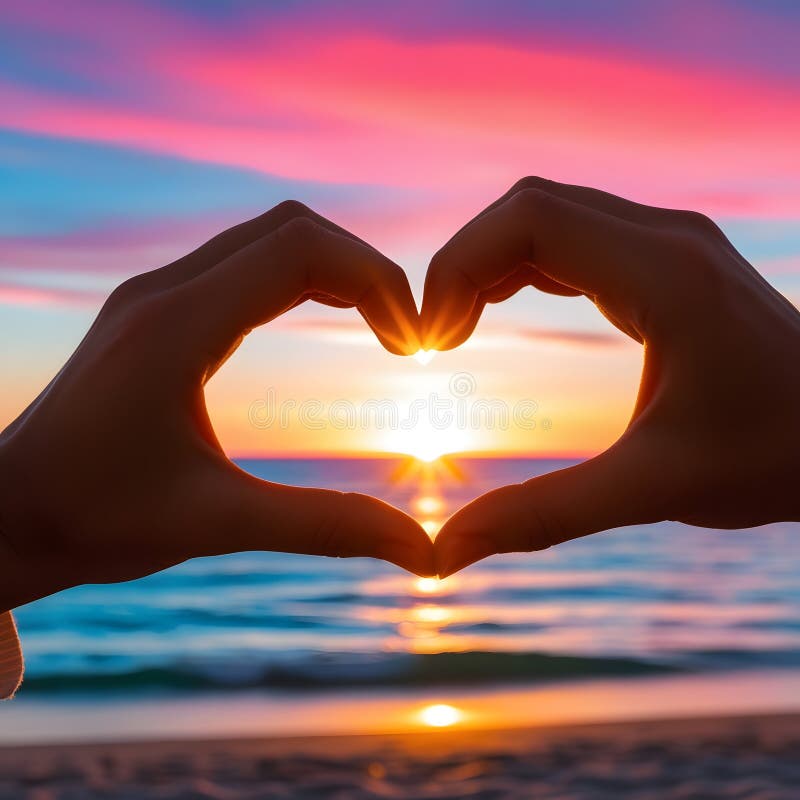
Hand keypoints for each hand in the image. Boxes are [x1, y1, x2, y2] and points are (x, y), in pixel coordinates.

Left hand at [0, 202, 433, 610]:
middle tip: (404, 336)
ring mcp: (155, 295)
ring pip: (266, 239)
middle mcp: (163, 292)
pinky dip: (299, 279)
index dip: (375, 279)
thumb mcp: (216, 525)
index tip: (412, 344)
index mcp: (176, 327)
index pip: (299, 250)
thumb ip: (324, 526)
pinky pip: (242, 264)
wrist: (7, 515)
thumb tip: (419, 549)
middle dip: (363, 269)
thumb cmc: (92, 519)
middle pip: (290, 229)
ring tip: (380, 326)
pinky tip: (324, 320)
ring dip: (333, 270)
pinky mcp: (154, 311)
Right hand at [425, 178, 799, 577]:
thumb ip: (543, 516)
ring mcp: (669, 244)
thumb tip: (446, 551)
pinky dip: (523, 268)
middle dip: (466, 263)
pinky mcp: (667, 263)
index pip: (529, 218)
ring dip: (491, 263)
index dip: (459, 265)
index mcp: (664, 274)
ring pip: (549, 216)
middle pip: (529, 206)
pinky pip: (574, 239)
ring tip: (456, 330)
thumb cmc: (775, 458)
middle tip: (437, 340)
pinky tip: (500, 312)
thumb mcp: (652, 489)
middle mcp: (666, 238)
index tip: (432, 339)